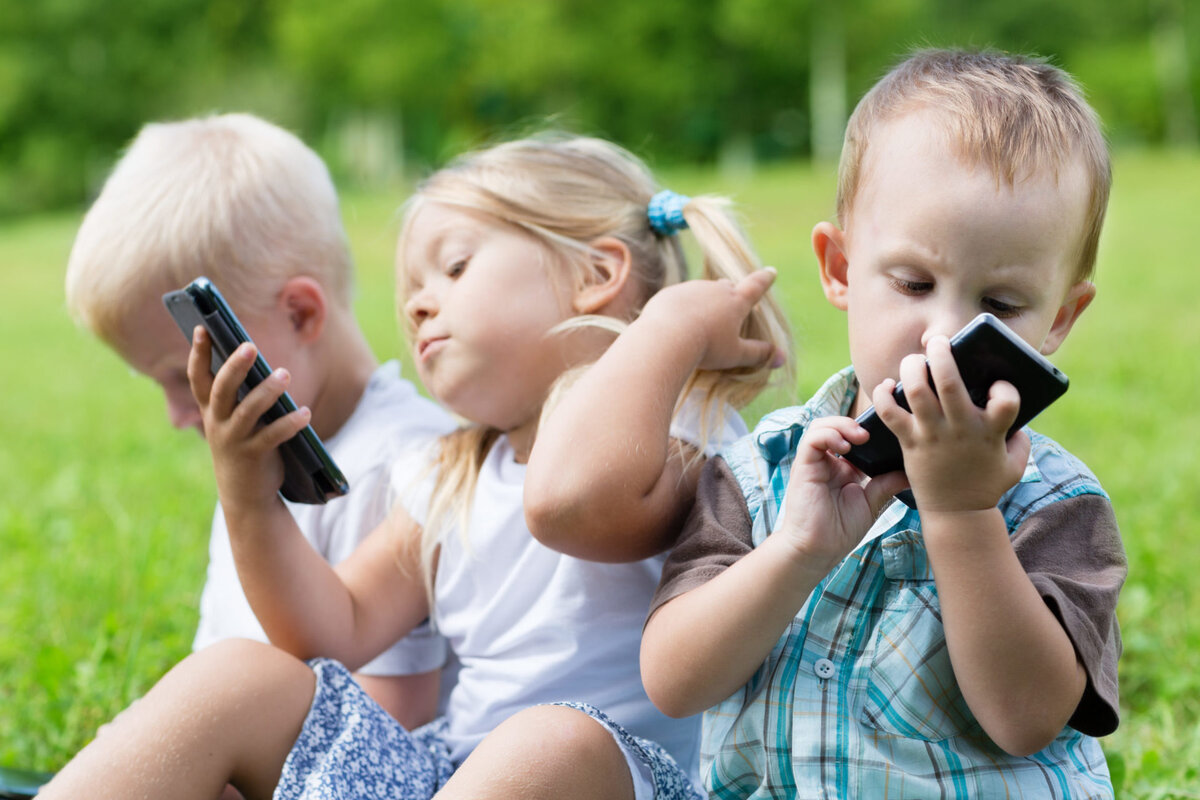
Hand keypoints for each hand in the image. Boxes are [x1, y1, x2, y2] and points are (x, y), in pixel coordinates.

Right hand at [187, 326, 311, 510]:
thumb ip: (240, 394)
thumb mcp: (235, 420)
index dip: (198, 353)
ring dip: (267, 391)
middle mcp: (217, 423)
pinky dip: (290, 423)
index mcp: (210, 410)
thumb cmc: (243, 445)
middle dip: (234, 366)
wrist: (244, 495)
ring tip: (285, 374)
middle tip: (250, 346)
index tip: (201, 328)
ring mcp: (234, 440)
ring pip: (248, 410)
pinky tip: (305, 412)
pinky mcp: (254, 456)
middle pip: (222, 389)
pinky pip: (273, 436)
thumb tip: (255, 361)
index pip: (198, 377)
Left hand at [637, 268, 784, 371]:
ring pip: (702, 292)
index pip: (755, 286)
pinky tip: (675, 325)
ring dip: (704, 302)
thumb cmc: (707, 347)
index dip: (764, 279)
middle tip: (730, 307)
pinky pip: (679, 299)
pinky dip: (682, 308)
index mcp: (735, 301)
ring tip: (698, 324)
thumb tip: (781, 358)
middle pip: (727, 286)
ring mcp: (691, 289)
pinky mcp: (669, 294)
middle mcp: (715, 289)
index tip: (771, 271)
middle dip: (731, 293)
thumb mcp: (735, 354)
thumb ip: (758, 354)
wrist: (665, 338)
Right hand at [775, 417, 907, 571]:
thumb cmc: (839, 532)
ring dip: (842, 425)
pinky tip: (846, 447)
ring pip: (821, 426)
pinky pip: (812, 439)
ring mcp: (814, 463)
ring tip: (862, 437)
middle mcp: (827, 462)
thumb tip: (910, 472)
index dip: (867, 430)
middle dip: (855, 423)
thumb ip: (886, 484)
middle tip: (875, 434)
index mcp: (842, 469)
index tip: (888, 435)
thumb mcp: (871, 504)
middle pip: (835, 425)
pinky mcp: (803, 467)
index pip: (851, 437)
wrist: (817, 551)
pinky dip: (829, 435)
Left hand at [873, 336, 1029, 511]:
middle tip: (939, 341)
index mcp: (990, 432)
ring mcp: (932, 435)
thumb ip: (1020, 438)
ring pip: (916, 392)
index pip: (1007, 399)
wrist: (957, 514)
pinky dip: (884, 395)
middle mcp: (960, 429)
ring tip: (915, 360)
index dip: (1005, 388)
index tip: (999, 386)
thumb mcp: (1015, 463)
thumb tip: (1015, 414)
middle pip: (948, 383)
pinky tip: (887, 386)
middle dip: (942, 354)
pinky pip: (890, 413)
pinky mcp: (909, 442)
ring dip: (912, 368)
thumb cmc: (987, 484)